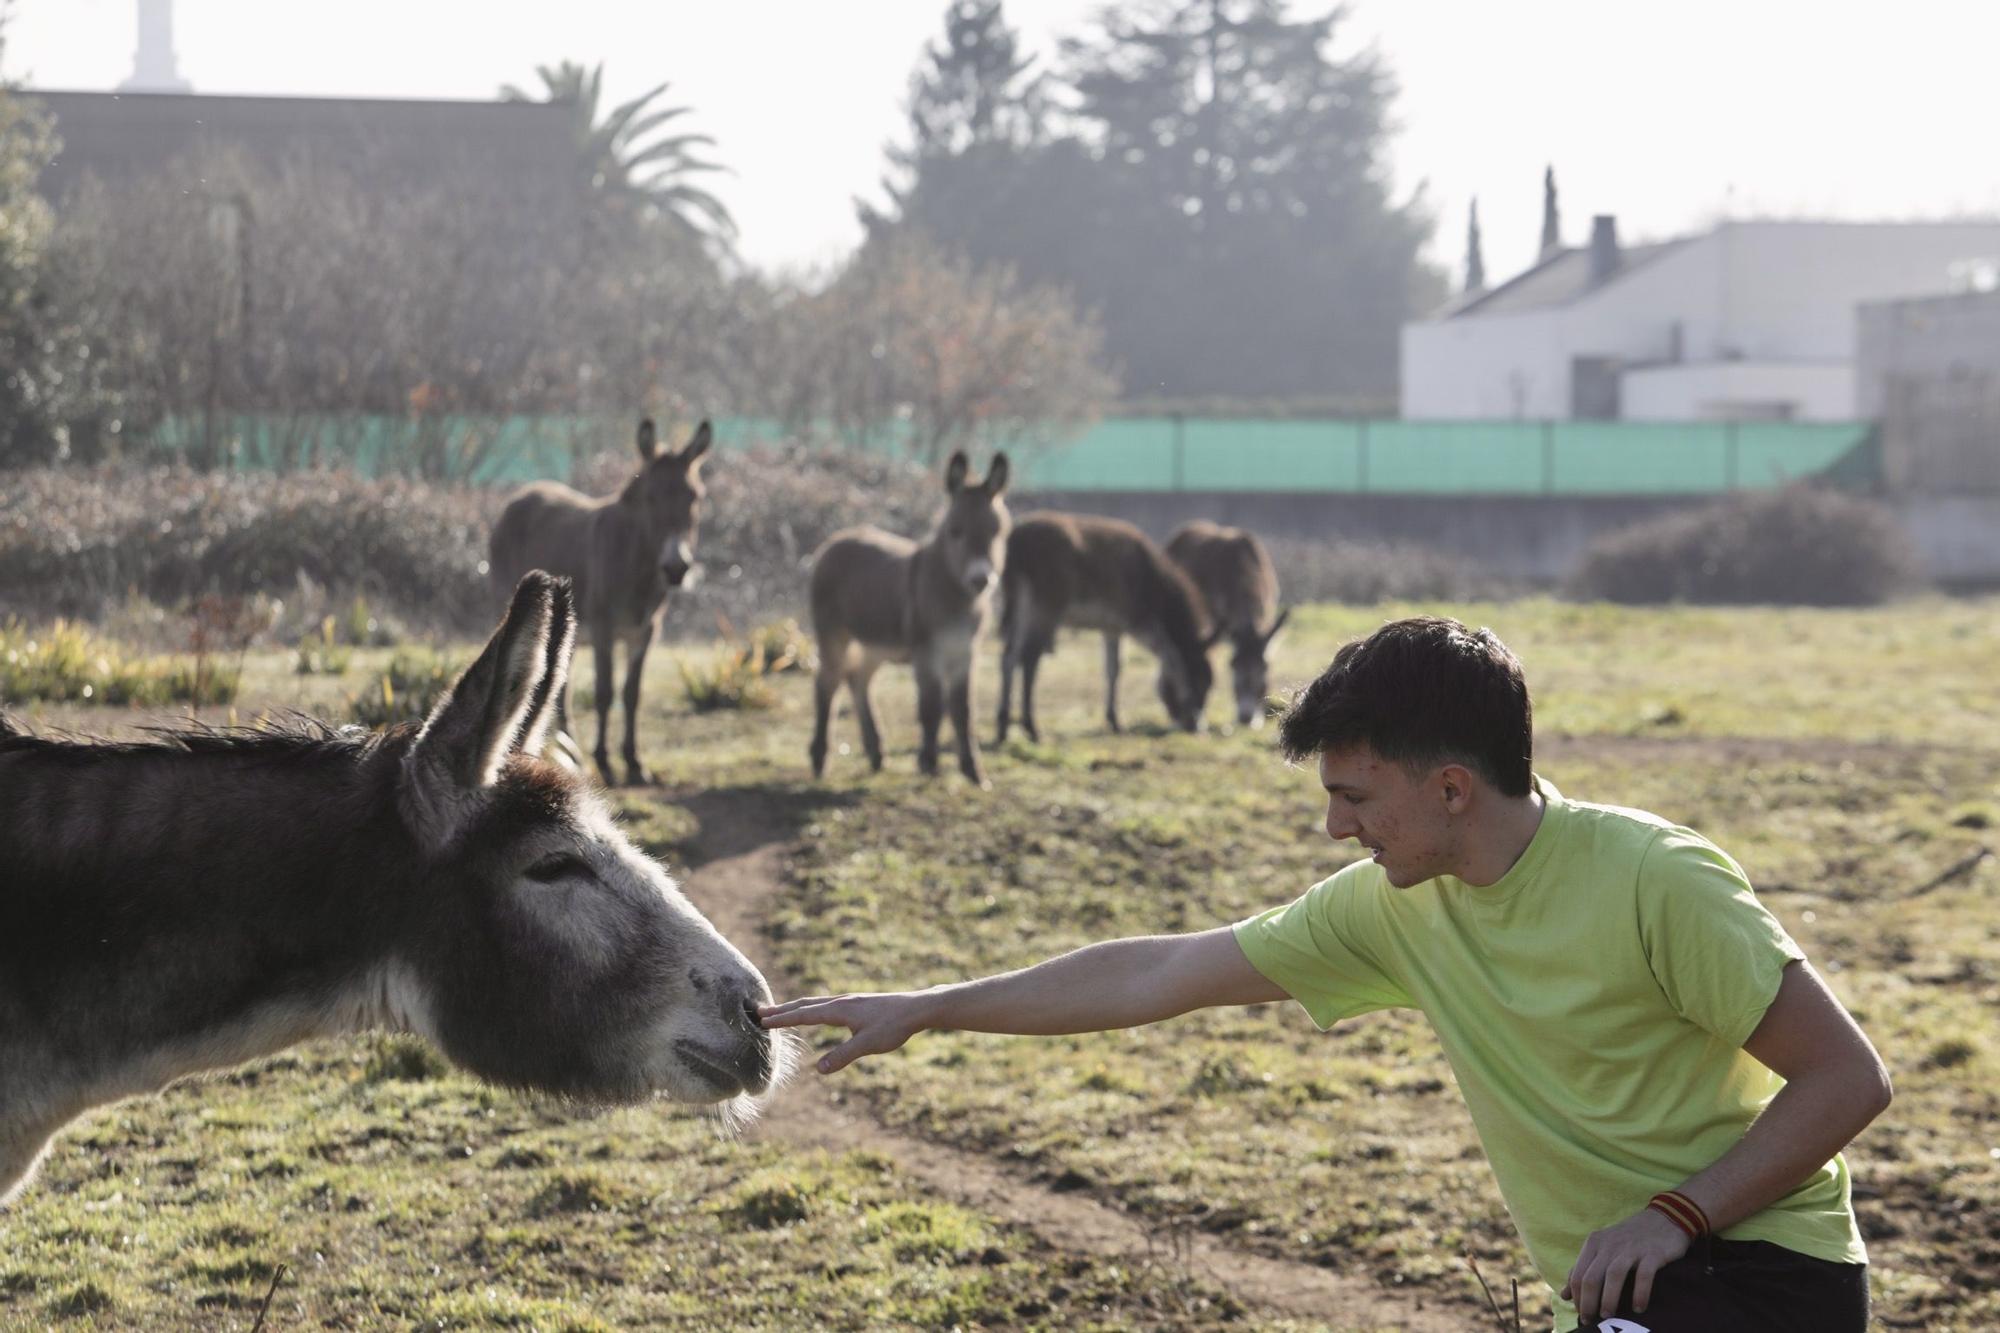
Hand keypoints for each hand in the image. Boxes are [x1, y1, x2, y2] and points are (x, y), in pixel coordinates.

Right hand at [757, 991, 931, 1073]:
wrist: (916, 1008)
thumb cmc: (893, 1026)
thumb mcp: (868, 1045)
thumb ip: (843, 1056)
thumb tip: (819, 1069)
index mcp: (839, 1010)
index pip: (804, 1014)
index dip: (783, 1019)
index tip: (762, 1021)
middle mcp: (840, 1002)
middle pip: (805, 1005)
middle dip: (782, 1010)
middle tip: (759, 1012)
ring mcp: (848, 1001)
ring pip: (815, 1002)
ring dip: (795, 1007)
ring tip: (780, 1011)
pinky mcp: (856, 1004)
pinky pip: (825, 1003)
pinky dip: (810, 1007)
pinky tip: (814, 1012)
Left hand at [1561, 1206, 1690, 1324]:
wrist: (1665, 1218)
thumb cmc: (1629, 1239)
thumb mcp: (1603, 1249)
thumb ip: (1583, 1270)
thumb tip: (1563, 1295)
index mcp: (1594, 1244)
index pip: (1577, 1275)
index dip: (1577, 1298)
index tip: (1582, 1314)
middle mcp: (1609, 1245)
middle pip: (1591, 1277)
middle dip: (1588, 1303)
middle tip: (1591, 1321)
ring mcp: (1631, 1248)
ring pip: (1613, 1276)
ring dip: (1609, 1299)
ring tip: (1608, 1316)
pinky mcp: (1652, 1253)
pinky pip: (1644, 1275)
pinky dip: (1640, 1293)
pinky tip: (1638, 1308)